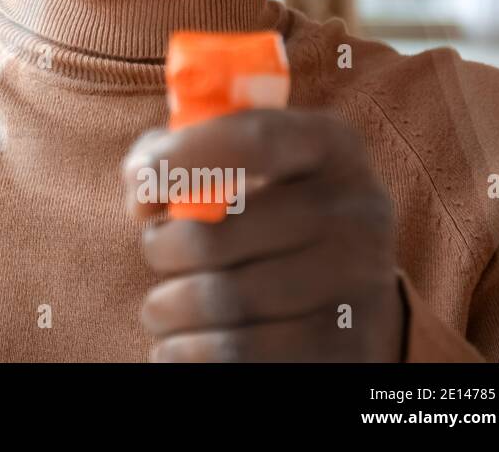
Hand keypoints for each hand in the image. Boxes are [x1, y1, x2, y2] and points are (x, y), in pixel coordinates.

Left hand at [121, 109, 404, 361]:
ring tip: (165, 305)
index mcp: (331, 146)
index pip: (252, 142)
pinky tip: (183, 342)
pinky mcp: (346, 350)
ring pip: (219, 302)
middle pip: (214, 238)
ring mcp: (361, 286)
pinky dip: (186, 352)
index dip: (178, 164)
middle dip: (161, 249)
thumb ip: (176, 150)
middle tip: (157, 252)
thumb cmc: (265, 213)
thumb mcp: (239, 164)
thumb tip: (140, 186)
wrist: (345, 295)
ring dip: (167, 308)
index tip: (137, 198)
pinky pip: (235, 355)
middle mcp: (359, 212)